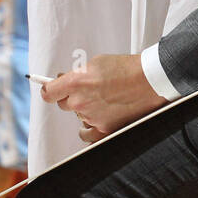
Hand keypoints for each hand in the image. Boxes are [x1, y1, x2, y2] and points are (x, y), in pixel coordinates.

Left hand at [40, 54, 165, 140]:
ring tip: (102, 101)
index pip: (48, 92)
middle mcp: (80, 102)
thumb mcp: (95, 63)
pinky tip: (94, 121)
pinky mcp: (103, 129)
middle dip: (73, 98)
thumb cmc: (126, 69)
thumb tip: (66, 81)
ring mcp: (91, 117)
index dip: (50, 90)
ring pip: (79, 116)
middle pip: (65, 104)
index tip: (52, 90)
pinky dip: (89, 129)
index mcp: (75, 82)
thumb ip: (77, 75)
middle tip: (88, 91)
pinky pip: (86, 134)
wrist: (148, 80)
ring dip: (86, 110)